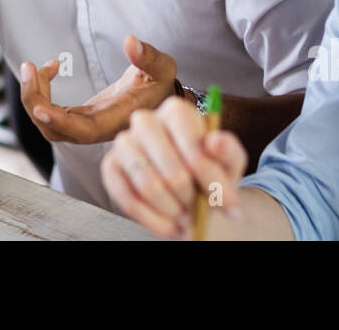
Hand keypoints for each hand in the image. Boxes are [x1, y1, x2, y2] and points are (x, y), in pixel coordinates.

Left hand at [18, 34, 176, 144]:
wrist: (157, 97)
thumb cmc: (160, 86)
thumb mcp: (162, 68)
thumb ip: (148, 56)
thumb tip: (131, 41)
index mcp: (115, 120)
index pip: (83, 131)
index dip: (59, 123)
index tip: (40, 108)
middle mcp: (96, 129)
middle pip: (55, 129)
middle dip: (35, 101)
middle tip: (29, 69)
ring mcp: (84, 125)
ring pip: (48, 122)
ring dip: (34, 95)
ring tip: (34, 67)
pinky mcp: (77, 117)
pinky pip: (50, 111)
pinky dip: (42, 91)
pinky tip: (51, 68)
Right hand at [101, 96, 247, 239]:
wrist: (190, 190)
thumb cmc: (208, 170)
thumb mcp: (228, 162)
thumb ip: (228, 152)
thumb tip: (215, 141)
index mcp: (176, 111)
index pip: (191, 142)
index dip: (209, 176)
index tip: (226, 202)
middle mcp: (145, 121)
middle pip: (169, 166)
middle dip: (189, 196)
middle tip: (198, 208)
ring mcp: (124, 143)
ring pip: (147, 185)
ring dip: (172, 209)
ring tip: (185, 216)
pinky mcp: (110, 167)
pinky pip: (127, 199)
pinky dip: (153, 221)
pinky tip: (170, 227)